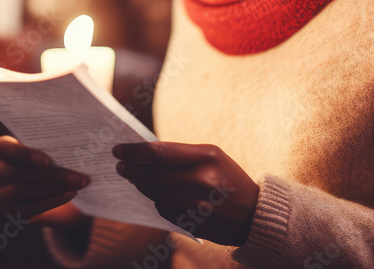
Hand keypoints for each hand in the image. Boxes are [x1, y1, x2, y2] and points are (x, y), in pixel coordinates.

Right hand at [0, 135, 89, 224]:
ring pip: (20, 192)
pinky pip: (27, 209)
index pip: (2, 147)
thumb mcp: (52, 145)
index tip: (46, 160)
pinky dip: (50, 202)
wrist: (58, 182)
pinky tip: (69, 195)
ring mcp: (3, 192)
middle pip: (16, 173)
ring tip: (77, 186)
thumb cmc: (55, 155)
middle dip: (50, 176)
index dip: (22, 154)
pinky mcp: (12, 210)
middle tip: (79, 178)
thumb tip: (76, 137)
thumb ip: (56, 141)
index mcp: (3, 147)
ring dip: (52, 190)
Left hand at [113, 141, 259, 246]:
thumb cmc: (228, 177)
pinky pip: (164, 210)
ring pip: (155, 194)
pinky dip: (159, 202)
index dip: (134, 152)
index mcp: (206, 156)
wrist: (255, 213)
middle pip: (152, 175)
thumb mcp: (212, 156)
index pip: (159, 152)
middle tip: (121, 167)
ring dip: (143, 186)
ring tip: (138, 180)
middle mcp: (202, 180)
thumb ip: (181, 154)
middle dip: (132, 170)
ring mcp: (198, 204)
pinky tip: (162, 196)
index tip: (118, 151)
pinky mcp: (195, 222)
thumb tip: (143, 153)